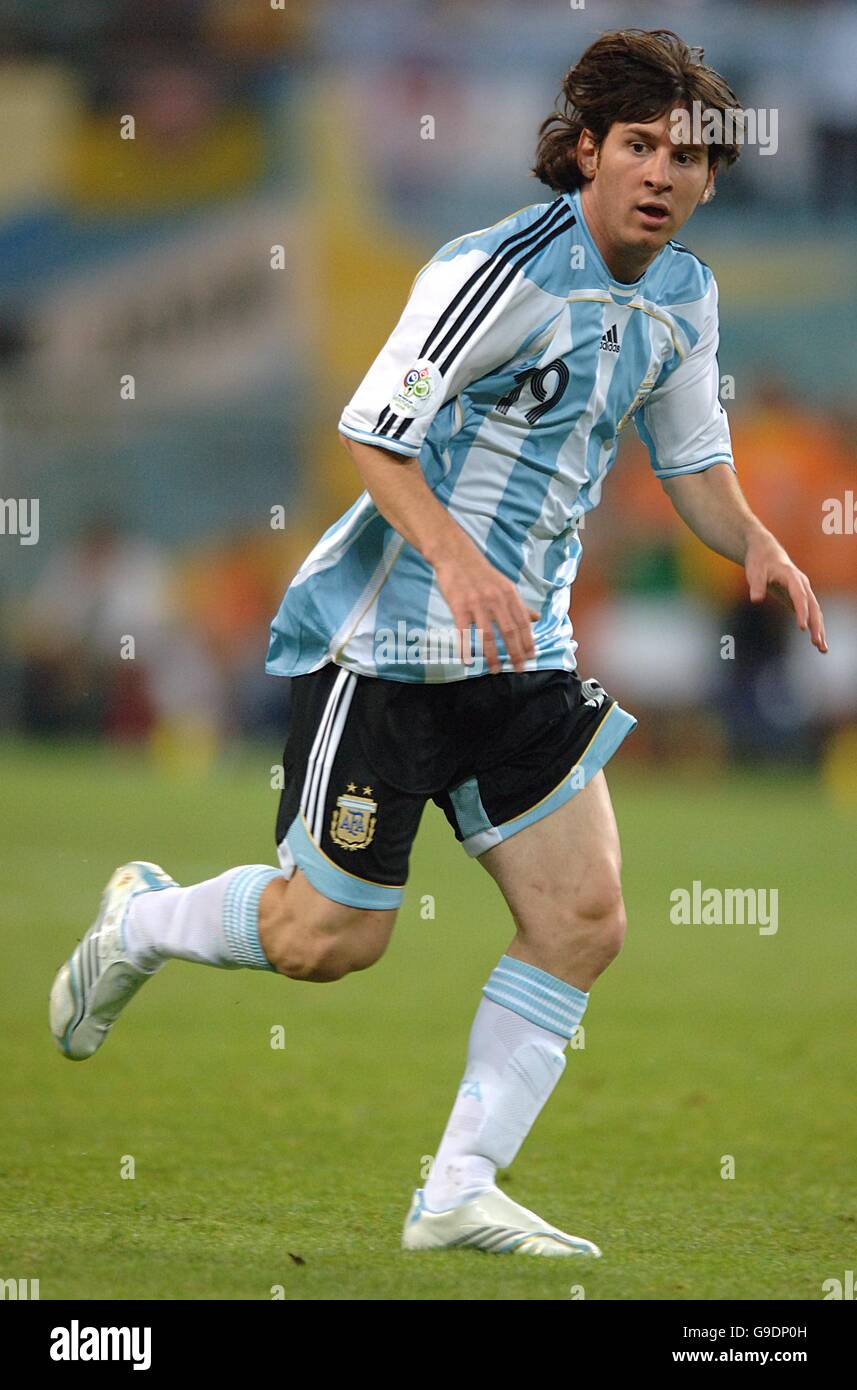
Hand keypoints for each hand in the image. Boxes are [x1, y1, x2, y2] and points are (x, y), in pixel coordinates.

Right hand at [433, 545, 538, 673]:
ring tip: (496, 670)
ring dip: (493, 656)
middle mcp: (495, 600)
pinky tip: (467, 661)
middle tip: (519, 668)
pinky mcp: (458, 606)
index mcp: (509, 594)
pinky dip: (465, 648)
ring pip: (488, 635)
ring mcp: (476, 604)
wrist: (455, 556)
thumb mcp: (505, 585)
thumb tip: (537, 618)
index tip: (531, 657)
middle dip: (515, 652)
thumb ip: (519, 604)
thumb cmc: (481, 573)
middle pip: (509, 631)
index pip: (522, 622)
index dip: (528, 641)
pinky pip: (463, 632)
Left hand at [745, 532, 827, 652]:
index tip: (803, 627)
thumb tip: (756, 599)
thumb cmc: (760, 561)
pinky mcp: (801, 596)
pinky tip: (818, 641)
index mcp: (792, 577)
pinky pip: (812, 612)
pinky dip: (816, 626)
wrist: (765, 550)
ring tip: (822, 648)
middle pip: (813, 607)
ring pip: (815, 611)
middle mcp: (802, 584)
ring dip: (819, 629)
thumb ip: (756, 585)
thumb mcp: (755, 571)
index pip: (800, 597)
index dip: (802, 612)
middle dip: (816, 626)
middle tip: (817, 643)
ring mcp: (804, 590)